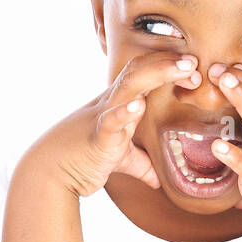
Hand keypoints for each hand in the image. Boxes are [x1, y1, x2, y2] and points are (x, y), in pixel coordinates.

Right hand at [26, 52, 200, 197]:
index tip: (193, 72)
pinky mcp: (96, 138)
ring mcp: (103, 117)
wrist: (48, 173)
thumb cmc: (81, 162)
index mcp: (118, 104)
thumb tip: (158, 180)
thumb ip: (141, 164)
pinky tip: (139, 106)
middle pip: (139, 70)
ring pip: (130, 86)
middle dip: (168, 63)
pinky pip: (111, 121)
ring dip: (158, 74)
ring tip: (183, 69)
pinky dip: (124, 112)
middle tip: (194, 61)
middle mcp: (111, 103)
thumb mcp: (118, 160)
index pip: (144, 74)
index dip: (168, 67)